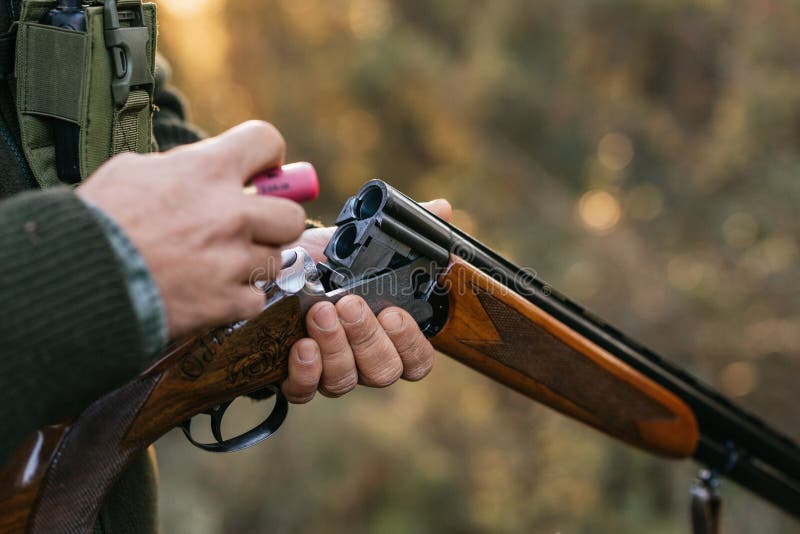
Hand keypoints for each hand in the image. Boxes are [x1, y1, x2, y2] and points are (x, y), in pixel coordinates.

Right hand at [77, 121, 305, 338]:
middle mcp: (229, 214)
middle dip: (275, 220)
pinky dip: (237, 298)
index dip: (267, 156)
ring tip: (219, 263)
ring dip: (254, 261)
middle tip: (252, 226)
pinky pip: (256, 298)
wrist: (78, 280)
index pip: (266, 141)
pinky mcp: (226, 302)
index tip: (263, 170)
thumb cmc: (97, 222)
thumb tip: (203, 169)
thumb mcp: (133, 170)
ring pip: (276, 259)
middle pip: (291, 214)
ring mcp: (232, 261)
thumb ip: (180, 167)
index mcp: (206, 171)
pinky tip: (211, 292)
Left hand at [281, 199, 452, 402]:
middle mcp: (364, 358)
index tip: (394, 314)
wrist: (272, 267)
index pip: (417, 360)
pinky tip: (301, 345)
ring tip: (319, 311)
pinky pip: (306, 391)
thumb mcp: (360, 241)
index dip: (411, 344)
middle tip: (349, 304)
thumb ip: (404, 232)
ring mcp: (331, 371)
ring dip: (335, 346)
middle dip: (367, 338)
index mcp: (389, 334)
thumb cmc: (323, 259)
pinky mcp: (295, 378)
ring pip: (346, 380)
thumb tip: (442, 209)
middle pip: (383, 371)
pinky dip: (306, 372)